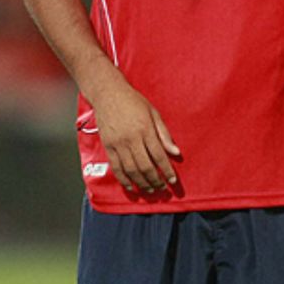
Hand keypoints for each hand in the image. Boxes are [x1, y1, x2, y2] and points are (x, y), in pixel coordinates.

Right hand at [90, 77, 180, 193]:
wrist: (107, 93)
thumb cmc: (133, 101)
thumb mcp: (153, 113)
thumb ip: (164, 134)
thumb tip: (176, 152)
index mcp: (145, 129)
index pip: (159, 155)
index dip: (167, 170)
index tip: (173, 180)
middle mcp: (131, 138)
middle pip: (145, 166)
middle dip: (155, 180)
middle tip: (162, 188)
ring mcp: (118, 143)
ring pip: (131, 170)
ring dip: (142, 183)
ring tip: (150, 190)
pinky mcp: (108, 146)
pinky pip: (116, 168)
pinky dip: (124, 180)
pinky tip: (131, 187)